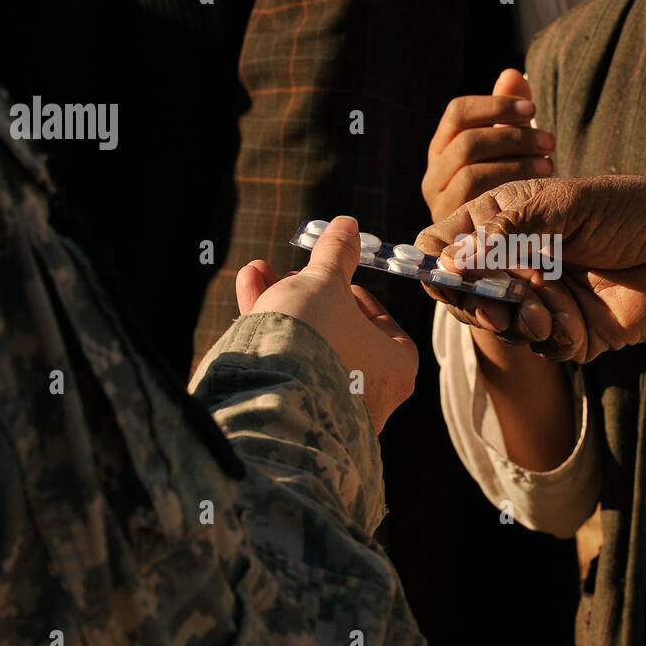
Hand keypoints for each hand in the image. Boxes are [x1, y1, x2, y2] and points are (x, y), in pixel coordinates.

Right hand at [234, 217, 418, 432]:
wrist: (271, 397)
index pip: (385, 328)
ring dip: (282, 309)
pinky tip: (248, 297)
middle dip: (309, 298)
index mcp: (396, 369)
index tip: (335, 282)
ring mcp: (333, 415)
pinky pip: (289, 372)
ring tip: (256, 275)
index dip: (357, 298)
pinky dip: (271, 337)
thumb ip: (336, 255)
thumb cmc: (315, 338)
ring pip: (309, 352)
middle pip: (340, 336)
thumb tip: (347, 226)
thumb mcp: (324, 283)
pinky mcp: (296, 419)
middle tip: (290, 276)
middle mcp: (371, 398)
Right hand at [414, 176, 645, 363]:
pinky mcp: (566, 333)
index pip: (447, 244)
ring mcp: (538, 300)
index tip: (446, 275)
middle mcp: (515, 262)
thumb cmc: (630, 212)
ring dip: (516, 320)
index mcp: (505, 222)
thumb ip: (508, 230)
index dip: (437, 262)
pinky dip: (552, 336)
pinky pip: (540, 347)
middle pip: (464, 293)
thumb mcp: (564, 204)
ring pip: (499, 325)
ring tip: (543, 312)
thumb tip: (453, 260)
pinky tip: (575, 322)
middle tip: (496, 304)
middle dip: (474, 301)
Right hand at [421, 68, 553, 222]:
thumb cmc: (511, 182)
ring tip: (550, 163)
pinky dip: (510, 192)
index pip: (458, 112)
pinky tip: (539, 187)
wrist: (508, 237)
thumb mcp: (512, 144)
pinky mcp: (453, 230)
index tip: (533, 108)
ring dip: (515, 164)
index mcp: (442, 147)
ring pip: (471, 173)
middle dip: (513, 137)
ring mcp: (439, 204)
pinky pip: (478, 205)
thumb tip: (512, 73)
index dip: (496, 105)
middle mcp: (433, 175)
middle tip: (550, 140)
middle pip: (466, 142)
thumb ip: (511, 111)